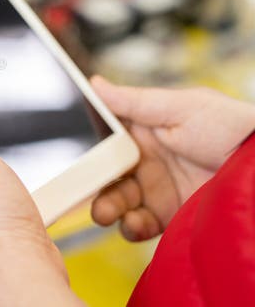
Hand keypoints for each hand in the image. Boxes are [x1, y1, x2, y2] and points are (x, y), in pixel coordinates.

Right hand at [90, 76, 254, 240]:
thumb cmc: (230, 128)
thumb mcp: (179, 107)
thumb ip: (133, 101)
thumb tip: (95, 83)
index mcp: (145, 132)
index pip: (105, 141)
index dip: (89, 151)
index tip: (79, 159)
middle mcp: (147, 162)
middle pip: (105, 174)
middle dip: (91, 184)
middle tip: (85, 189)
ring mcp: (158, 190)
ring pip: (117, 201)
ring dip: (107, 207)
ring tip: (108, 212)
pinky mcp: (169, 217)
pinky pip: (139, 226)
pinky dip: (131, 227)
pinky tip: (134, 222)